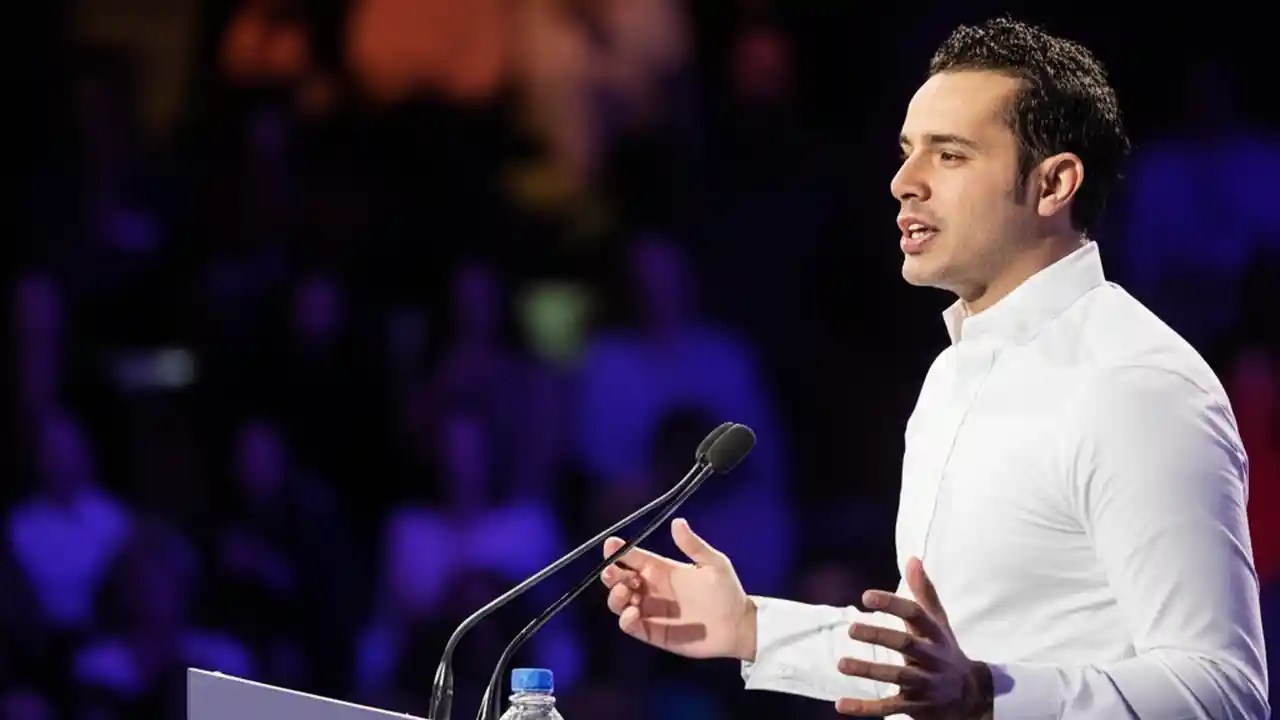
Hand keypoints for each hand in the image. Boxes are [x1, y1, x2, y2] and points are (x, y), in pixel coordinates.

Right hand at [600, 518, 755, 660]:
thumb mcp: (713, 563)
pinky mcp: (653, 632)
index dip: (619, 551)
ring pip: (620, 602)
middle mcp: (652, 589)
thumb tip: (677, 521)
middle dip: (611, 575)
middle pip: (620, 580)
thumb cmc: (727, 591)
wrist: (738, 625)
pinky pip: (631, 625)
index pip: (634, 558)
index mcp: (663, 570)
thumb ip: (693, 546)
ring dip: (615, 596)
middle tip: (611, 572)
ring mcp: (651, 611)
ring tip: (625, 593)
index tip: (610, 545)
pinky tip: (632, 613)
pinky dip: (625, 619)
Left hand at [835, 557, 992, 718]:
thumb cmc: (945, 651)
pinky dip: (864, 708)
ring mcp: (923, 684)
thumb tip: (912, 559)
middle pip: (906, 644)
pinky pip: (887, 708)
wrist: (970, 698)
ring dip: (869, 670)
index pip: (916, 615)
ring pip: (896, 677)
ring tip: (841, 664)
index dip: (892, 604)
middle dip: (879, 636)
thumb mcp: (939, 623)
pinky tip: (841, 704)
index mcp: (935, 635)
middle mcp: (932, 658)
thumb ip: (924, 593)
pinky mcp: (913, 706)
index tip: (866, 596)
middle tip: (851, 628)